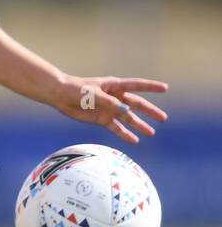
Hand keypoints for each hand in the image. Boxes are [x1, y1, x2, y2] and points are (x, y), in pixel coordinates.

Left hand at [54, 75, 168, 144]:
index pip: (137, 86)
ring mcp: (109, 109)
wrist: (61, 96)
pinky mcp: (102, 119)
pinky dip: (124, 134)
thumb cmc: (77, 90)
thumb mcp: (95, 95)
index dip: (151, 87)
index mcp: (115, 86)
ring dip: (139, 125)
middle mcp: (115, 97)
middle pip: (137, 105)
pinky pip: (116, 128)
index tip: (165, 88)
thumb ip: (111, 103)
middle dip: (150, 111)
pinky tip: (134, 141)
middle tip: (163, 118)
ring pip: (128, 118)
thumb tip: (127, 112)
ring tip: (151, 133)